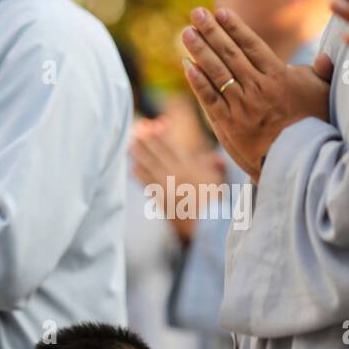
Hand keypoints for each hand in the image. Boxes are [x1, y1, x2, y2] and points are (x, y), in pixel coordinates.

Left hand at [130, 117, 227, 241]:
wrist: (209, 225)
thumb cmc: (216, 203)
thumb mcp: (219, 181)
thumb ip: (215, 167)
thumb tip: (214, 157)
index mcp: (192, 168)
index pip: (174, 147)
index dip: (163, 135)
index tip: (156, 123)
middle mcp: (178, 176)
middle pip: (159, 154)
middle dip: (148, 140)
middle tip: (136, 129)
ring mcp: (168, 188)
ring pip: (151, 167)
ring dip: (140, 155)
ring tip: (129, 144)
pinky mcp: (162, 201)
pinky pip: (149, 186)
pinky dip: (141, 177)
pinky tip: (133, 168)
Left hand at [180, 7, 332, 181]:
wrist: (298, 160)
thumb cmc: (313, 125)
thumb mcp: (321, 94)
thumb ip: (320, 73)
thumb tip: (326, 57)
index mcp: (278, 76)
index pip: (251, 45)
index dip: (234, 27)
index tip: (220, 12)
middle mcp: (257, 87)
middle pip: (229, 54)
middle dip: (211, 32)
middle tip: (195, 13)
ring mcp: (240, 105)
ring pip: (216, 73)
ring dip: (199, 51)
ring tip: (186, 33)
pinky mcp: (228, 124)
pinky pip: (209, 99)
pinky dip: (197, 82)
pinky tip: (187, 66)